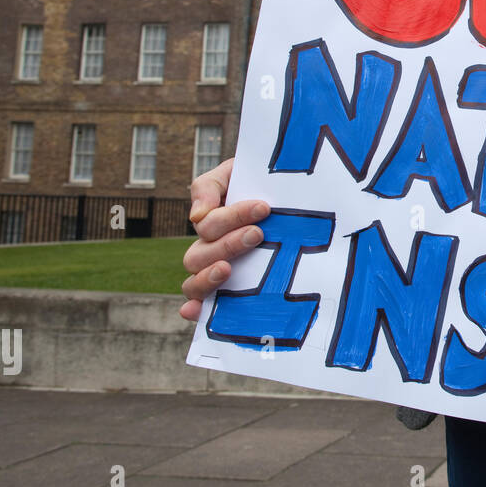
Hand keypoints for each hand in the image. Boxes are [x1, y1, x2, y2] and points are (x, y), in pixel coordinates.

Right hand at [180, 158, 269, 321]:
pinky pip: (204, 308)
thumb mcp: (234, 175)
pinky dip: (193, 310)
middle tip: (258, 233)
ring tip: (228, 268)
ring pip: (194, 283)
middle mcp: (209, 252)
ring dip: (207, 277)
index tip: (264, 207)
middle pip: (199, 256)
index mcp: (210, 224)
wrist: (291, 198)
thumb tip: (196, 216)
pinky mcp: (230, 296)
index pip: (208, 225)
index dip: (232, 217)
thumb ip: (209, 186)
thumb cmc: (261, 187)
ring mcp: (217, 275)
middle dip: (227, 244)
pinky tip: (193, 311)